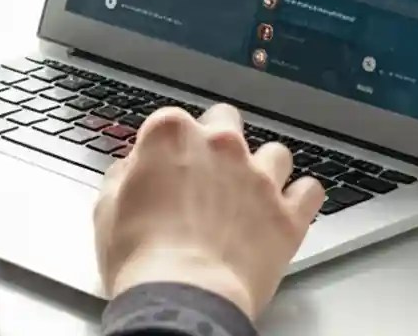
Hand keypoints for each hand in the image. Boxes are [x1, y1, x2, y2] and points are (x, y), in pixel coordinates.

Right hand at [93, 103, 324, 319]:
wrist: (182, 297)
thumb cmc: (140, 259)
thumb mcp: (107, 208)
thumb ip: (125, 175)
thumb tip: (132, 169)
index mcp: (171, 135)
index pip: (171, 121)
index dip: (165, 147)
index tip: (161, 167)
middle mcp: (220, 145)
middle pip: (226, 120)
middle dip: (217, 141)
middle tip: (206, 173)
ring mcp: (259, 176)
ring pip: (274, 152)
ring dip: (263, 168)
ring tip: (250, 194)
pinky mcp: (287, 213)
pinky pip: (310, 191)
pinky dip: (300, 198)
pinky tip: (287, 209)